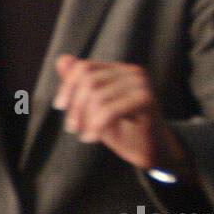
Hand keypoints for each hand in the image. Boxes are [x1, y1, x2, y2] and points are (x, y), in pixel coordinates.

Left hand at [53, 57, 188, 173]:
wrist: (153, 153)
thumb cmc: (123, 131)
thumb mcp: (94, 108)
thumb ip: (79, 85)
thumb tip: (62, 59)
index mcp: (119, 70)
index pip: (84, 67)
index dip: (67, 86)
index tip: (59, 106)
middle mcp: (132, 72)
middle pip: (89, 80)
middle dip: (75, 105)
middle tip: (72, 127)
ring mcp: (141, 84)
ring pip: (97, 95)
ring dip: (85, 118)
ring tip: (84, 134)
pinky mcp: (146, 100)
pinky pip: (110, 109)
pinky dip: (96, 125)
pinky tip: (92, 137)